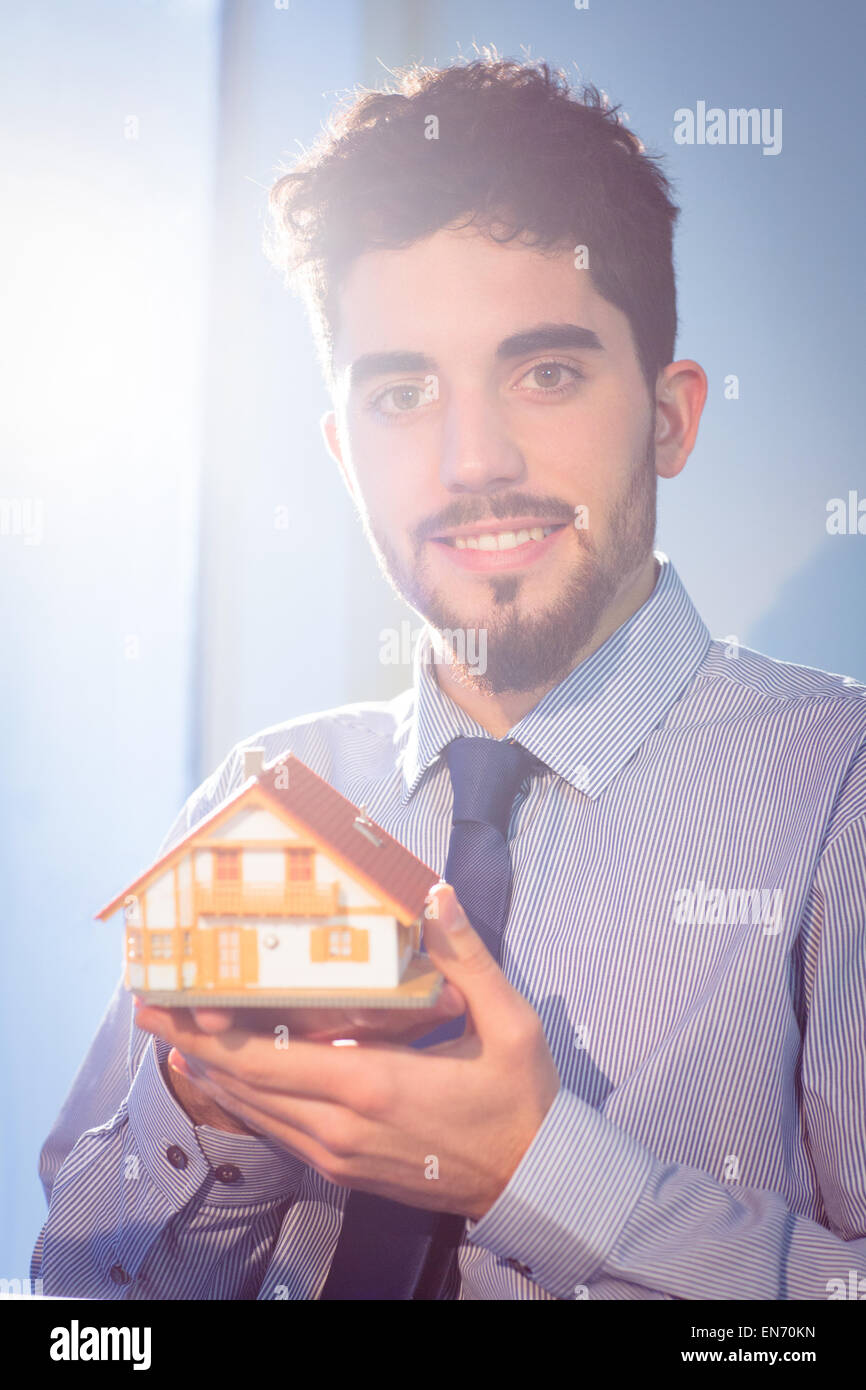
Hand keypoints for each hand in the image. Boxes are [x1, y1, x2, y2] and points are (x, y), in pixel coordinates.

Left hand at [134, 883, 560, 1218]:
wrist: (533, 1181)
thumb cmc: (520, 1100)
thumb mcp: (508, 1022)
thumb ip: (467, 958)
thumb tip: (437, 897)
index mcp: (373, 1081)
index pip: (268, 1057)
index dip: (213, 1031)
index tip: (173, 1003)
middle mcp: (341, 1123)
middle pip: (246, 1083)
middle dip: (194, 1044)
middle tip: (152, 1010)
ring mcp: (338, 1153)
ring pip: (256, 1112)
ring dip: (213, 1074)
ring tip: (175, 1038)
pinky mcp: (344, 1169)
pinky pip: (279, 1133)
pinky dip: (245, 1104)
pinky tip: (228, 1083)